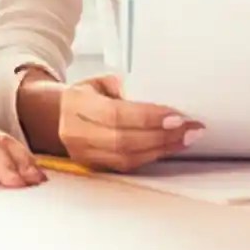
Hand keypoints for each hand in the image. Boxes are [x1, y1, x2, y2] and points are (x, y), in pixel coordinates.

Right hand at [58, 74, 203, 172]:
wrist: (59, 116)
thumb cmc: (85, 96)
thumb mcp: (101, 82)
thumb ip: (125, 87)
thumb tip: (154, 94)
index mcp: (77, 105)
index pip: (116, 115)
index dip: (148, 118)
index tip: (176, 117)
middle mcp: (77, 133)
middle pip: (124, 141)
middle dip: (162, 136)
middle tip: (190, 129)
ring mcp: (84, 154)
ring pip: (128, 158)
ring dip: (162, 149)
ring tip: (186, 138)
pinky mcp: (94, 167)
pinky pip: (127, 166)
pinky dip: (151, 156)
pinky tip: (169, 147)